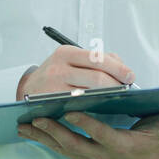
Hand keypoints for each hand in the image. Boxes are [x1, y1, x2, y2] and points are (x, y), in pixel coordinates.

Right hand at [16, 45, 133, 97]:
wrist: (28, 89)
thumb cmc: (56, 74)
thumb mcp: (71, 60)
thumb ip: (96, 60)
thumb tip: (121, 65)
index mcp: (67, 53)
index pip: (98, 58)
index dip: (118, 68)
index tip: (130, 76)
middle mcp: (59, 67)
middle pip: (97, 77)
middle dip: (116, 84)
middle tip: (127, 89)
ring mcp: (54, 86)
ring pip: (90, 92)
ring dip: (108, 96)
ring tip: (118, 97)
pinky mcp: (52, 103)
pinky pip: (79, 105)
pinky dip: (94, 105)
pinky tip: (102, 106)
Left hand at [17, 91, 158, 158]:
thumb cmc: (155, 139)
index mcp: (122, 146)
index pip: (102, 135)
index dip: (88, 125)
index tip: (72, 112)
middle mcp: (103, 155)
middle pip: (75, 145)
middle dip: (55, 132)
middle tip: (38, 117)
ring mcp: (90, 158)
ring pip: (63, 149)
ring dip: (43, 138)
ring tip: (23, 125)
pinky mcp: (82, 157)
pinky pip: (59, 149)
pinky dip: (43, 141)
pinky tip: (27, 131)